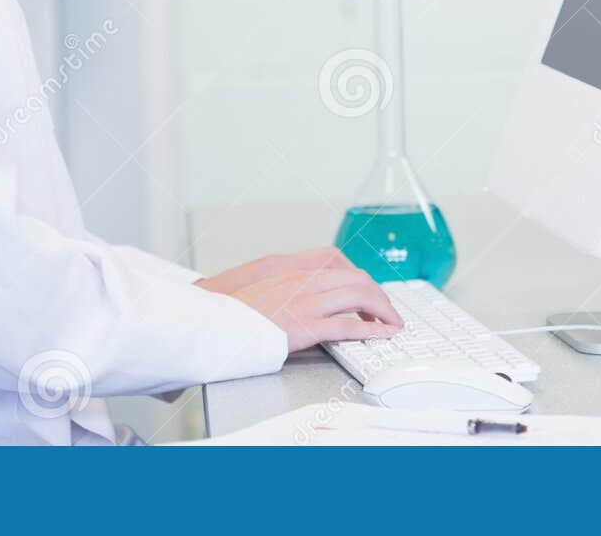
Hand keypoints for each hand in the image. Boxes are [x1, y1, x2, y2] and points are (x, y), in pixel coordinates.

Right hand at [196, 248, 403, 351]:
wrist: (208, 323)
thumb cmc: (228, 313)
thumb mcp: (259, 290)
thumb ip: (282, 290)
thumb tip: (295, 301)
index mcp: (291, 271)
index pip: (339, 264)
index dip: (361, 279)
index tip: (369, 293)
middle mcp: (302, 281)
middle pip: (356, 278)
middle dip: (378, 295)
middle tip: (388, 312)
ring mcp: (303, 302)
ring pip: (358, 296)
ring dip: (382, 310)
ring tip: (392, 324)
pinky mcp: (302, 326)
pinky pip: (346, 325)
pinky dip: (369, 329)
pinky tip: (380, 335)